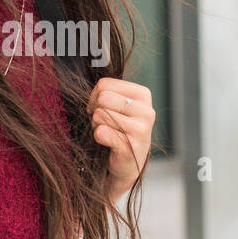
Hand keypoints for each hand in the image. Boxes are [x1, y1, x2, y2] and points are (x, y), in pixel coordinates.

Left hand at [86, 77, 153, 199]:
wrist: (126, 163)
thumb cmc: (118, 129)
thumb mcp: (118, 106)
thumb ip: (107, 91)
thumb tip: (90, 75)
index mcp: (143, 94)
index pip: (105, 84)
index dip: (94, 97)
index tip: (99, 108)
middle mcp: (147, 110)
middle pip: (103, 97)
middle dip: (96, 111)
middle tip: (104, 123)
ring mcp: (141, 129)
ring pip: (100, 114)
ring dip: (97, 125)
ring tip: (108, 133)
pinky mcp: (131, 146)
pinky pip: (101, 132)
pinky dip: (98, 138)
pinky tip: (108, 143)